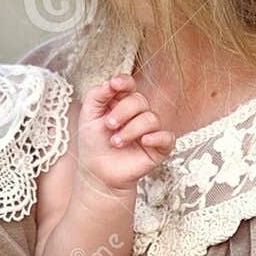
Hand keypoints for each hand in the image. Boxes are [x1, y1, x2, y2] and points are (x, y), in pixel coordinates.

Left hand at [77, 75, 174, 194]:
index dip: (124, 82)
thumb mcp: (88, 116)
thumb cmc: (93, 144)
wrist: (97, 173)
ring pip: (151, 118)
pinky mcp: (159, 147)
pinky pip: (167, 137)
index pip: (129, 85)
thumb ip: (97, 95)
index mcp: (121, 103)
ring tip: (115, 142)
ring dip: (131, 130)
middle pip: (139, 100)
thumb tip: (111, 82)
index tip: (114, 85)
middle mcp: (137, 114)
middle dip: (122, 111)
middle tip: (108, 125)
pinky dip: (156, 137)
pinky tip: (143, 142)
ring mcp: (150, 130)